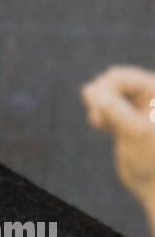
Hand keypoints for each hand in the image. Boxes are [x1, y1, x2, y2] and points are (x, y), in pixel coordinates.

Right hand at [80, 66, 154, 220]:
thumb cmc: (152, 159)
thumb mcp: (135, 132)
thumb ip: (114, 110)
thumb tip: (88, 90)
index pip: (121, 77)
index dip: (104, 89)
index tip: (95, 107)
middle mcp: (148, 96)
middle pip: (112, 83)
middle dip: (100, 97)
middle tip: (96, 118)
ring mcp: (137, 108)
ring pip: (106, 95)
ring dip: (98, 106)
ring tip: (97, 122)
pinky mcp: (126, 120)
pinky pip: (106, 107)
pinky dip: (99, 113)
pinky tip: (98, 124)